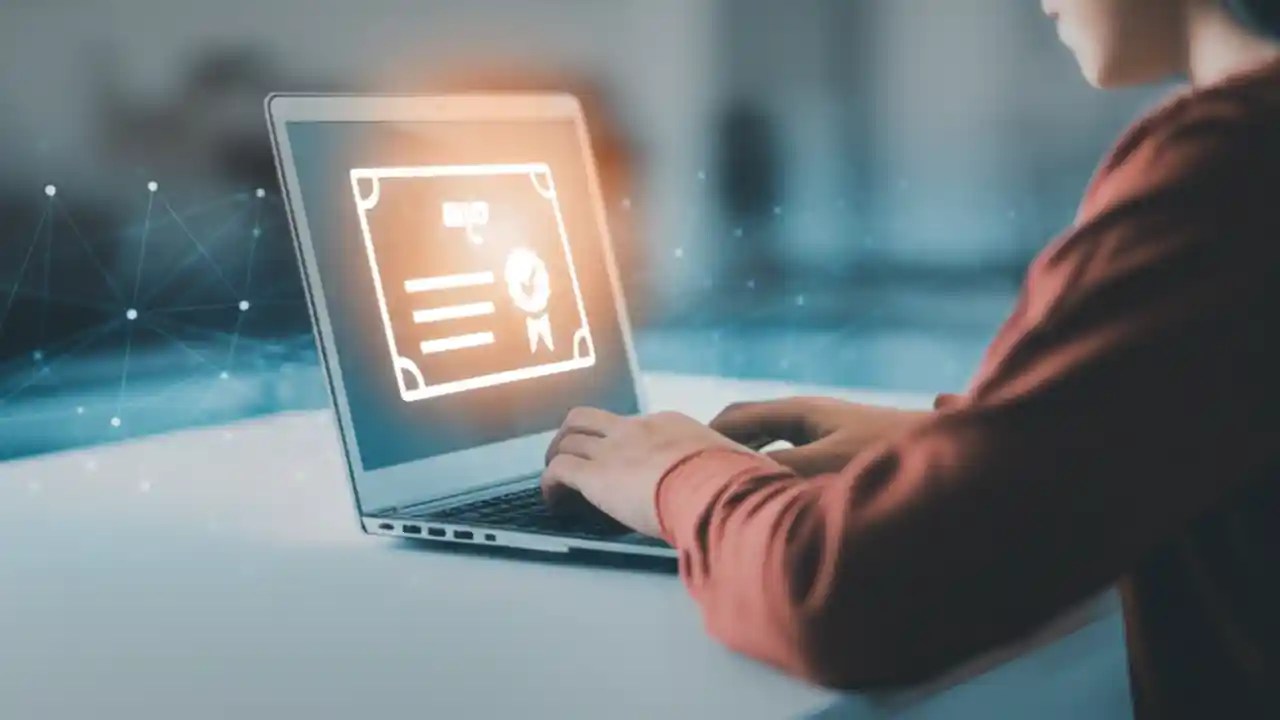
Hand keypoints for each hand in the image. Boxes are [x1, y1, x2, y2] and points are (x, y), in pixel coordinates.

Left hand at [542, 408, 748, 536]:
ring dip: (556, 458)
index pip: (635, 426)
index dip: (621, 444)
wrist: (721, 489)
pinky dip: (550, 484)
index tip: (623, 467)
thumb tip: (771, 482)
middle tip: (570, 461)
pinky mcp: (597, 476)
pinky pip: (559, 471)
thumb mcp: (745, 468)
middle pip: (587, 419)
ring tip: (556, 484)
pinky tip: (553, 502)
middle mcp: (638, 429)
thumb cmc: (739, 483)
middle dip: (572, 437)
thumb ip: (743, 472)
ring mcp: (615, 449)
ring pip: (567, 438)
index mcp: (672, 426)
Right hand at [710, 397, 929, 475]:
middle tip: (694, 477)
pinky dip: (770, 472)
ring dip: (745, 461)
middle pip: (748, 427)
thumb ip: (778, 470)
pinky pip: (788, 457)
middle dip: (720, 447)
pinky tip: (771, 497)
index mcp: (797, 412)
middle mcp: (806, 416)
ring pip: (768, 443)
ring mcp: (823, 431)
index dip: (704, 437)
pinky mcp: (838, 450)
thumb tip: (735, 479)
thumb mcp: (825, 465)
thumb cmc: (886, 454)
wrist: (947, 446)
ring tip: (723, 490)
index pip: (735, 418)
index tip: (680, 462)